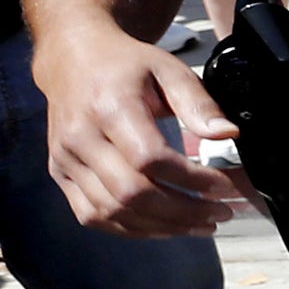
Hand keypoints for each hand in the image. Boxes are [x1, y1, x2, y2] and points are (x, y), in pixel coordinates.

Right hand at [33, 27, 253, 237]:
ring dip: (161, 226)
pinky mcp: (60, 175)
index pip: (150, 159)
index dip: (191, 179)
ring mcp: (65, 160)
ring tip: (201, 224)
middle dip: (182, 211)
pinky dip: (130, 228)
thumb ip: (198, 102)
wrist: (72, 60)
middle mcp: (81, 138)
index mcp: (109, 108)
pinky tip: (164, 226)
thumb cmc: (125, 65)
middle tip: (221, 213)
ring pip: (111, 212)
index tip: (225, 185)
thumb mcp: (168, 69)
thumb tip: (228, 135)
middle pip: (131, 193)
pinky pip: (92, 215)